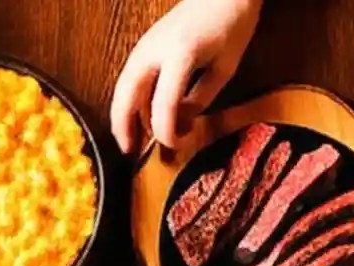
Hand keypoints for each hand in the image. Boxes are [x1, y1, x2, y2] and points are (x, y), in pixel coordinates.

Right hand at [110, 0, 260, 152]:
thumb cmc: (230, 25)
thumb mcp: (224, 67)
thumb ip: (200, 99)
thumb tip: (180, 126)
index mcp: (180, 54)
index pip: (163, 103)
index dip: (165, 131)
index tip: (173, 145)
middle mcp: (153, 50)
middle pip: (127, 95)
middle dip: (125, 126)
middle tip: (130, 152)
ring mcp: (143, 46)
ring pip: (122, 88)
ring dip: (122, 115)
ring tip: (129, 140)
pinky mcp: (142, 47)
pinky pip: (129, 79)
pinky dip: (128, 101)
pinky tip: (137, 117)